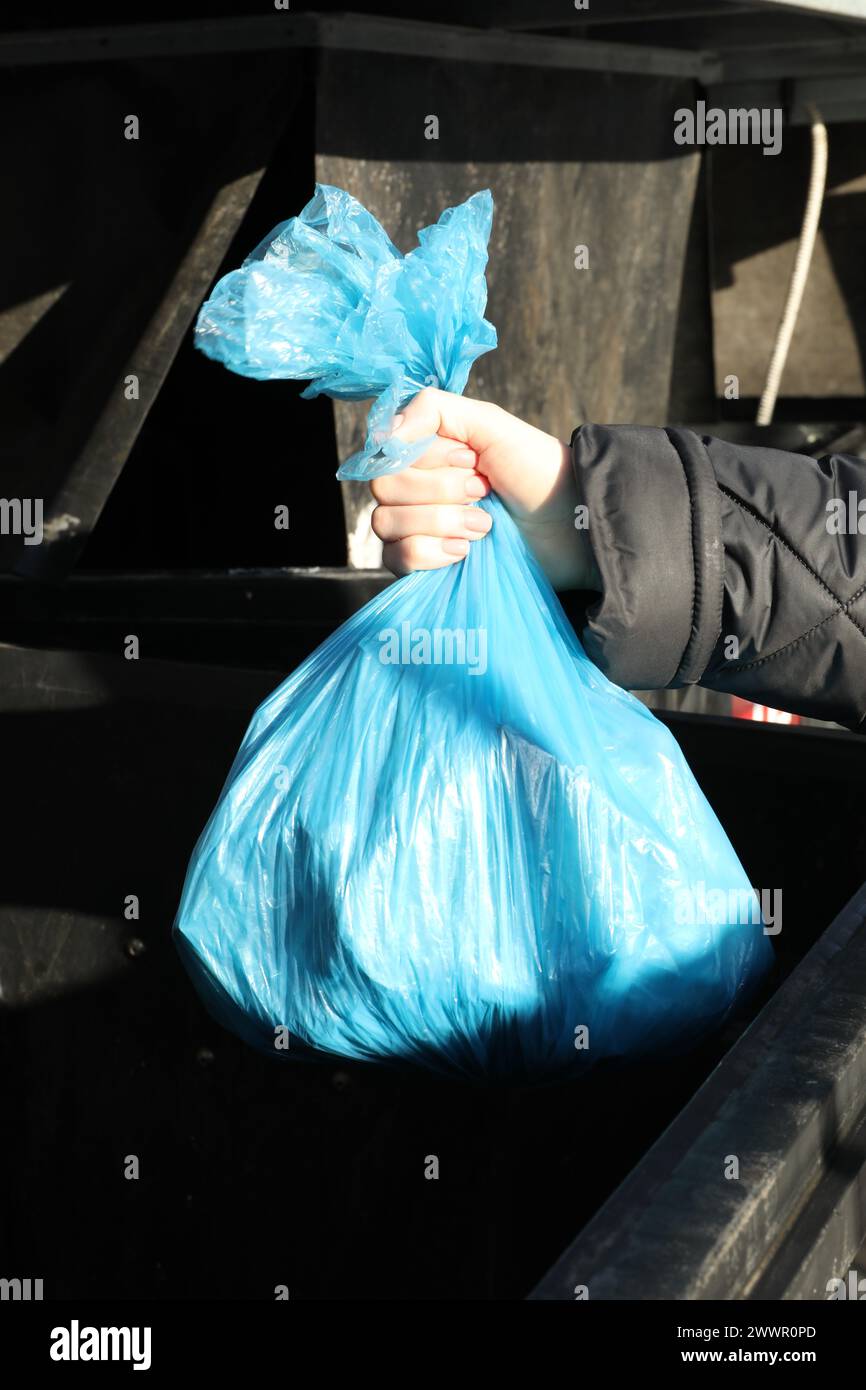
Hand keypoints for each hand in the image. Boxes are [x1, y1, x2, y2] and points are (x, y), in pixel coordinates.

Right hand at [369, 388, 598, 589]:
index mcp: (427, 451)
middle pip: (384, 488)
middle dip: (439, 491)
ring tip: (484, 525)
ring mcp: (417, 528)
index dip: (427, 459)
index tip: (470, 461)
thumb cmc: (537, 472)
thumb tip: (385, 434)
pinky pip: (397, 558)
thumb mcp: (491, 424)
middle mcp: (415, 487)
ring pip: (386, 522)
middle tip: (483, 492)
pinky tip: (464, 552)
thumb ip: (433, 410)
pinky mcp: (425, 564)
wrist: (570, 528)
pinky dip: (430, 553)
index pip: (388, 452)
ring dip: (440, 522)